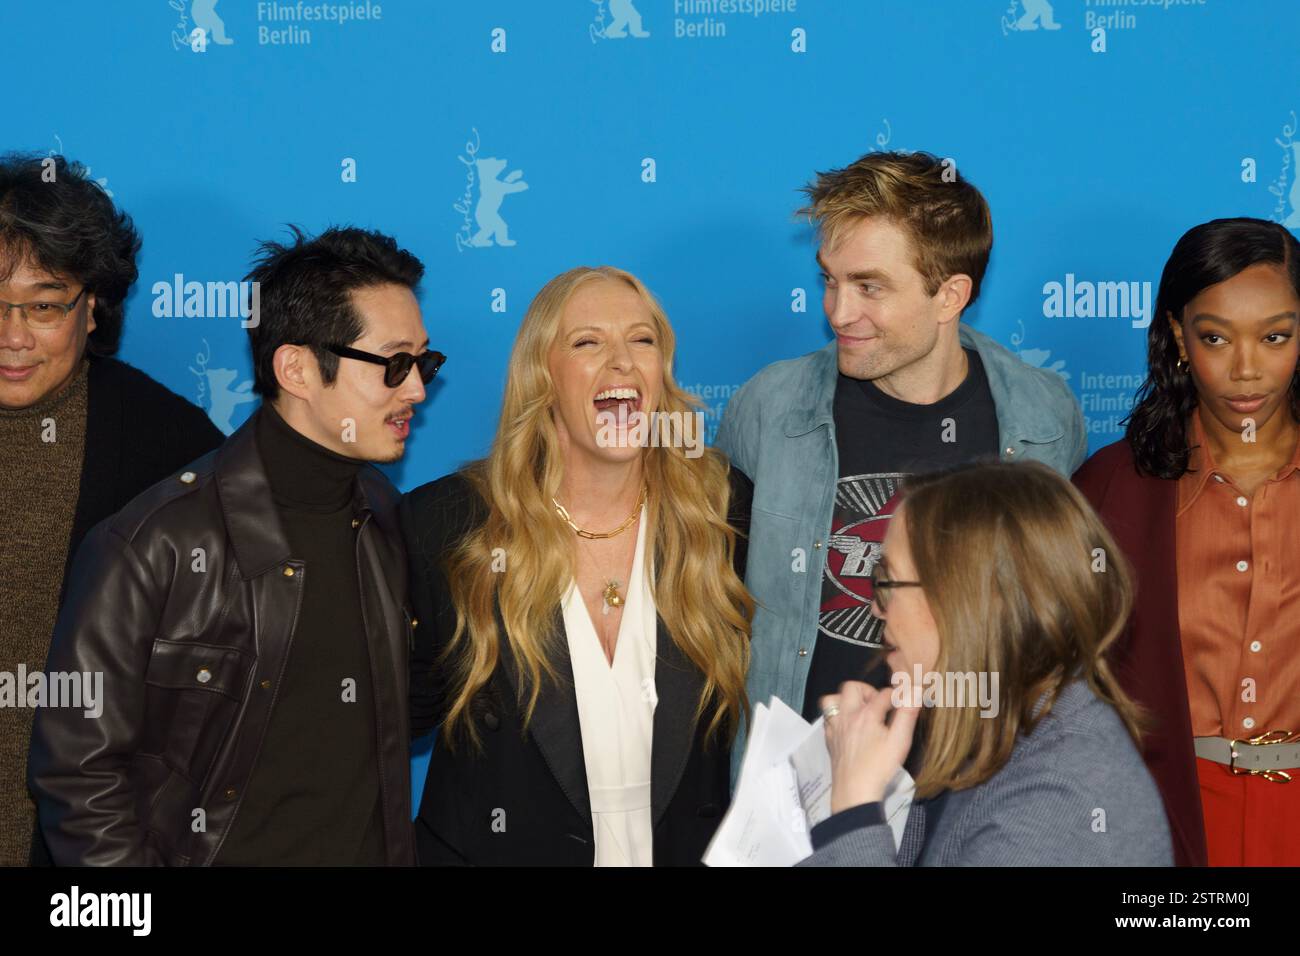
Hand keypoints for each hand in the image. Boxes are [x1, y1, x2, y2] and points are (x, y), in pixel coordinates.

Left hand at [820, 681, 919, 813]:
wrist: (855, 792)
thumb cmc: (880, 767)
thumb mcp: (900, 741)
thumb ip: (907, 715)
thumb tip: (915, 692)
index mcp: (866, 714)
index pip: (884, 694)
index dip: (897, 696)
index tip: (904, 703)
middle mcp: (847, 716)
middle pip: (852, 687)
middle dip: (868, 691)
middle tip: (880, 706)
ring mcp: (835, 727)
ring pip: (833, 699)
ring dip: (846, 700)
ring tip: (861, 712)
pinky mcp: (829, 739)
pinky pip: (828, 717)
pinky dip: (838, 715)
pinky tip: (849, 727)